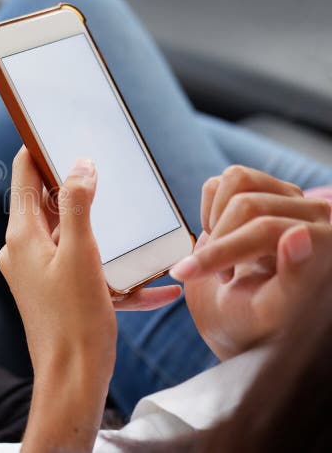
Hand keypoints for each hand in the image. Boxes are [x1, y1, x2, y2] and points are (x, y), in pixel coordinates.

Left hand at [0, 149, 181, 451]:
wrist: (73, 380)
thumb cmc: (74, 321)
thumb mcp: (81, 254)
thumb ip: (77, 205)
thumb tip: (79, 165)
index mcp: (23, 236)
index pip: (26, 177)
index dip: (40, 150)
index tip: (60, 131)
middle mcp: (24, 251)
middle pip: (47, 203)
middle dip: (76, 188)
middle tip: (107, 171)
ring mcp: (37, 273)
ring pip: (69, 236)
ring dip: (99, 230)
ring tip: (131, 221)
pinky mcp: (55, 293)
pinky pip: (84, 270)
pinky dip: (112, 272)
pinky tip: (153, 285)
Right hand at [171, 165, 331, 358]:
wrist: (243, 320)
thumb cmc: (260, 323)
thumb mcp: (273, 313)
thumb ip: (295, 276)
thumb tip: (298, 234)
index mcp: (326, 244)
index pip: (266, 229)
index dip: (223, 252)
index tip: (185, 274)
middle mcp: (313, 214)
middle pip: (247, 204)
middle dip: (219, 244)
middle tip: (221, 279)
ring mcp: (285, 197)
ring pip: (236, 180)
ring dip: (216, 221)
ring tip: (224, 257)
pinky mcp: (259, 190)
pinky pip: (220, 182)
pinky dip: (208, 211)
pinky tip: (221, 239)